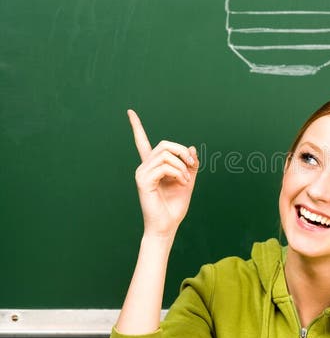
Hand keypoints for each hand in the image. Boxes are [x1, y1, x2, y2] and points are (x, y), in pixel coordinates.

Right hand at [127, 109, 198, 237]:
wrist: (167, 225)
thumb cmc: (175, 206)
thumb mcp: (188, 180)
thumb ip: (190, 164)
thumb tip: (191, 147)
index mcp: (152, 166)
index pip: (142, 141)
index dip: (136, 126)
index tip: (129, 111)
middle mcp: (144, 167)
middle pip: (164, 145)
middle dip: (182, 152)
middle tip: (192, 165)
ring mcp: (142, 173)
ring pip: (167, 155)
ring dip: (183, 166)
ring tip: (186, 179)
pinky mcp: (143, 180)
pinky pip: (165, 167)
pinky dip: (178, 173)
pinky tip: (181, 182)